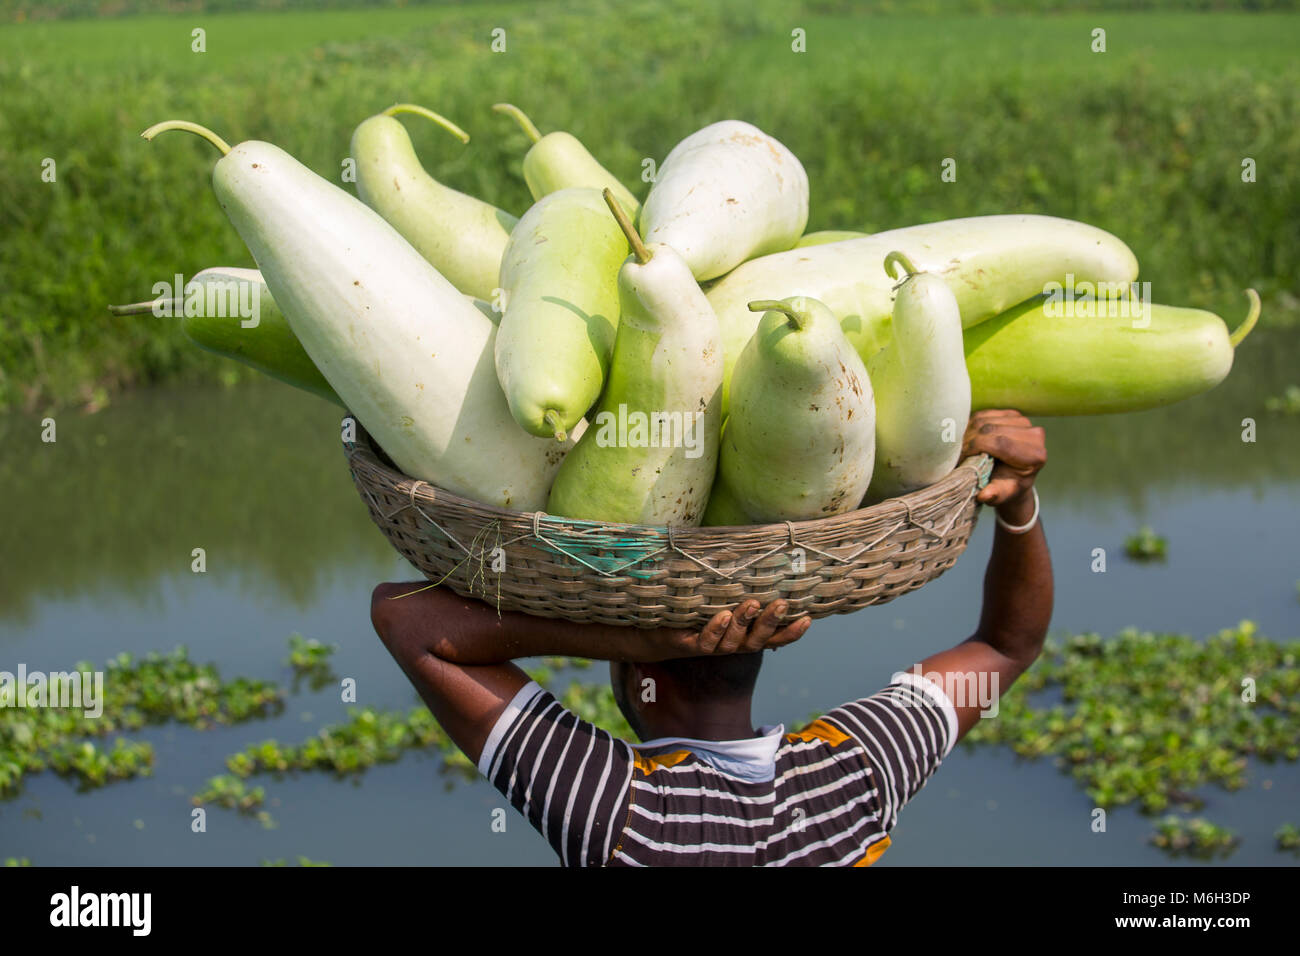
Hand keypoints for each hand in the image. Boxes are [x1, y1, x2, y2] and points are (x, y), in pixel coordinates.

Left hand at [656, 599, 810, 659]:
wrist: (657, 632)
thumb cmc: (696, 613)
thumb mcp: (722, 600)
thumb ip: (740, 591)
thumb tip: (763, 563)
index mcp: (744, 635)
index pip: (773, 637)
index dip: (791, 632)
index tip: (808, 619)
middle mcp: (732, 644)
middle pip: (756, 641)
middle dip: (770, 623)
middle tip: (782, 604)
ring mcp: (712, 646)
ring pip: (733, 642)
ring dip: (743, 622)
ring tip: (752, 603)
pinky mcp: (689, 645)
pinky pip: (706, 641)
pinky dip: (715, 628)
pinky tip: (722, 615)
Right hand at [961, 409, 1045, 522]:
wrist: (1015, 476)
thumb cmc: (1007, 486)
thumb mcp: (1002, 495)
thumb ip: (995, 495)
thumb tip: (984, 495)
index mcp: (1035, 455)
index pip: (1000, 443)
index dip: (976, 447)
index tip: (961, 457)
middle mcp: (1034, 434)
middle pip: (990, 429)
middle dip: (969, 440)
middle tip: (958, 453)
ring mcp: (1023, 421)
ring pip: (985, 420)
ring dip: (968, 432)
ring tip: (963, 447)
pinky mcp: (1012, 414)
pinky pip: (984, 414)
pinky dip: (972, 425)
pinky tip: (970, 438)